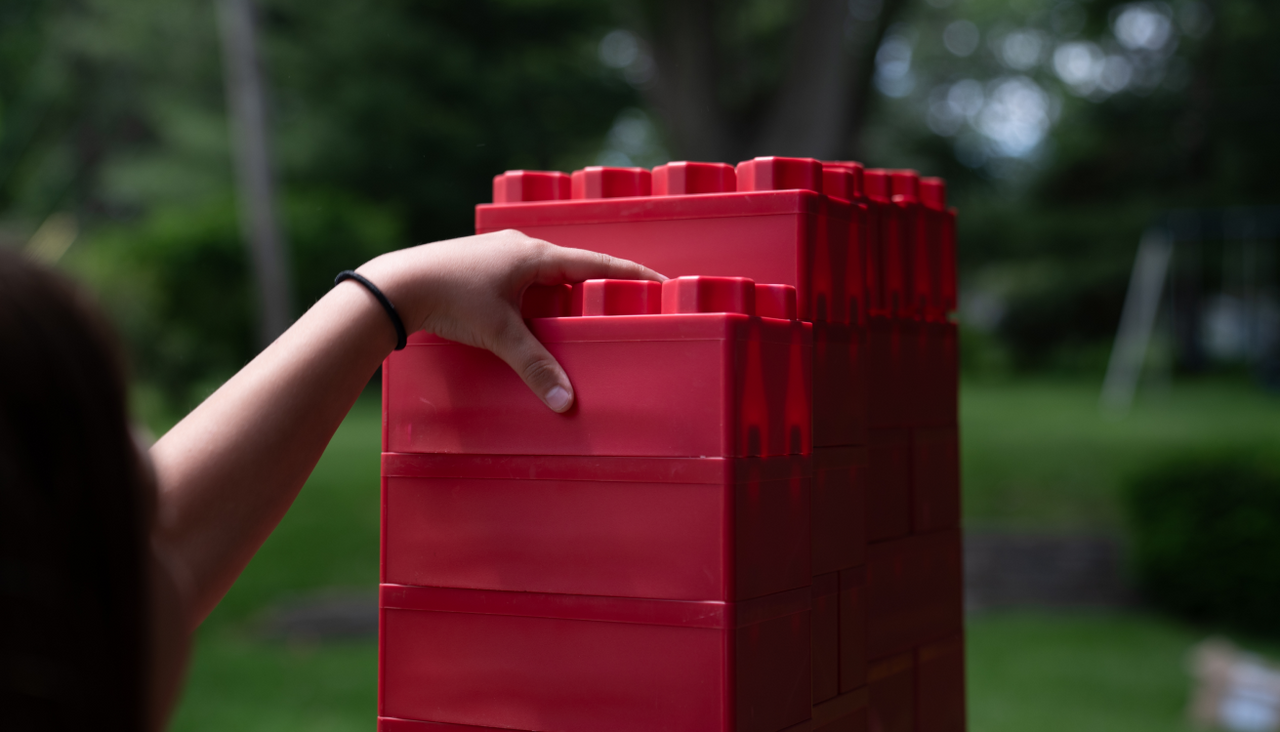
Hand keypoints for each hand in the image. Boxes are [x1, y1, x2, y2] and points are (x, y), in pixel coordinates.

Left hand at [354, 229, 664, 411]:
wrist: (396, 285)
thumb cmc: (449, 297)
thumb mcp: (500, 334)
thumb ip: (535, 366)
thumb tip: (566, 400)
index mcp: (535, 255)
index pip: (598, 264)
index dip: (632, 275)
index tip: (662, 283)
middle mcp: (522, 248)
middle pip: (576, 268)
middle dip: (602, 287)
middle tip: (630, 305)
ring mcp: (501, 256)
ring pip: (549, 276)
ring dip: (569, 294)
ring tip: (590, 316)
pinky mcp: (484, 268)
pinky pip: (527, 281)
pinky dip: (543, 298)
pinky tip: (542, 317)